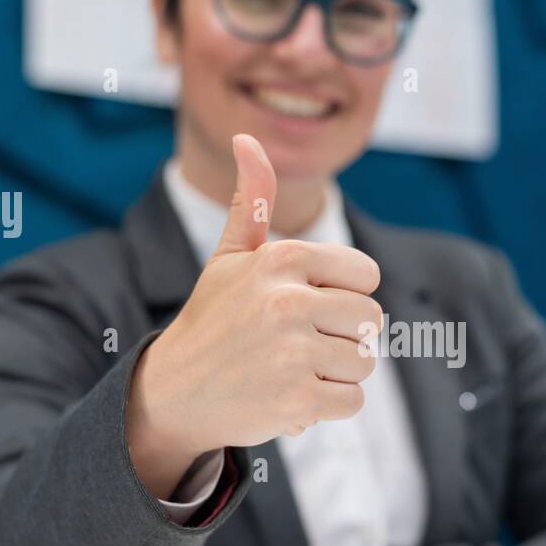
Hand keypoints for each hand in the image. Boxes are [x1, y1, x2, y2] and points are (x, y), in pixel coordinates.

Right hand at [127, 134, 382, 497]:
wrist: (174, 392)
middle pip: (372, 319)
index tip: (311, 306)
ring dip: (337, 373)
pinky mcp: (296, 401)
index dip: (346, 294)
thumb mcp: (229, 257)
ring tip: (294, 369)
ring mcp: (292, 354)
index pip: (367, 275)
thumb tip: (247, 139)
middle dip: (345, 336)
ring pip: (365, 362)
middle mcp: (288, 302)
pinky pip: (352, 401)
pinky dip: (330, 406)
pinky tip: (294, 397)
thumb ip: (252, 201)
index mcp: (283, 260)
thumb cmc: (212, 319)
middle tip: (300, 344)